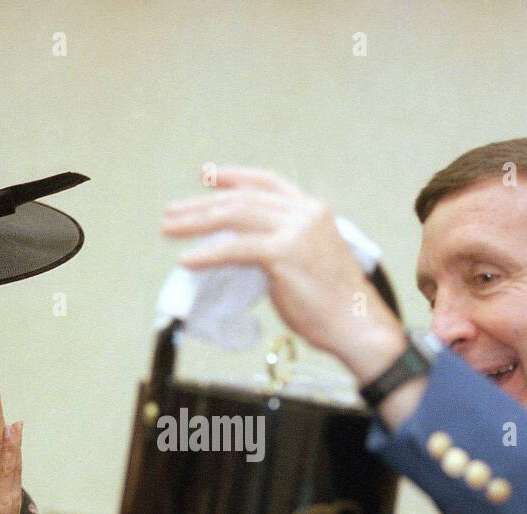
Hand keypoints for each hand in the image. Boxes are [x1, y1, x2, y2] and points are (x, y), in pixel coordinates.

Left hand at [161, 166, 403, 377]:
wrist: (357, 324)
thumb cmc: (332, 303)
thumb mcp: (304, 261)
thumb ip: (275, 246)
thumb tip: (237, 251)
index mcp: (312, 210)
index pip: (265, 182)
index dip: (233, 177)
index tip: (205, 176)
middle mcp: (305, 213)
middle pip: (242, 199)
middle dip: (201, 205)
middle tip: (171, 213)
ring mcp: (296, 230)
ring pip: (235, 217)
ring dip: (196, 223)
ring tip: (170, 229)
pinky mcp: (285, 253)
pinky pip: (236, 249)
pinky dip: (208, 254)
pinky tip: (188, 259)